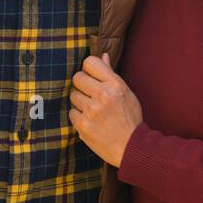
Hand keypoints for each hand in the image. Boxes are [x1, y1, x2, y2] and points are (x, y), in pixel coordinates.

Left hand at [69, 53, 142, 167]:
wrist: (131, 147)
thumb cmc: (130, 118)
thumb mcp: (126, 93)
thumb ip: (111, 74)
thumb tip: (103, 55)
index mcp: (115, 84)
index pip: (90, 62)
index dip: (89, 69)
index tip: (92, 77)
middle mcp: (103, 95)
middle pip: (77, 77)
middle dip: (82, 85)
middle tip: (91, 94)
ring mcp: (92, 110)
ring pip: (73, 95)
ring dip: (80, 102)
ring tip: (93, 110)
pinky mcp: (83, 125)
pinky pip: (72, 112)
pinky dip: (79, 117)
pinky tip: (91, 121)